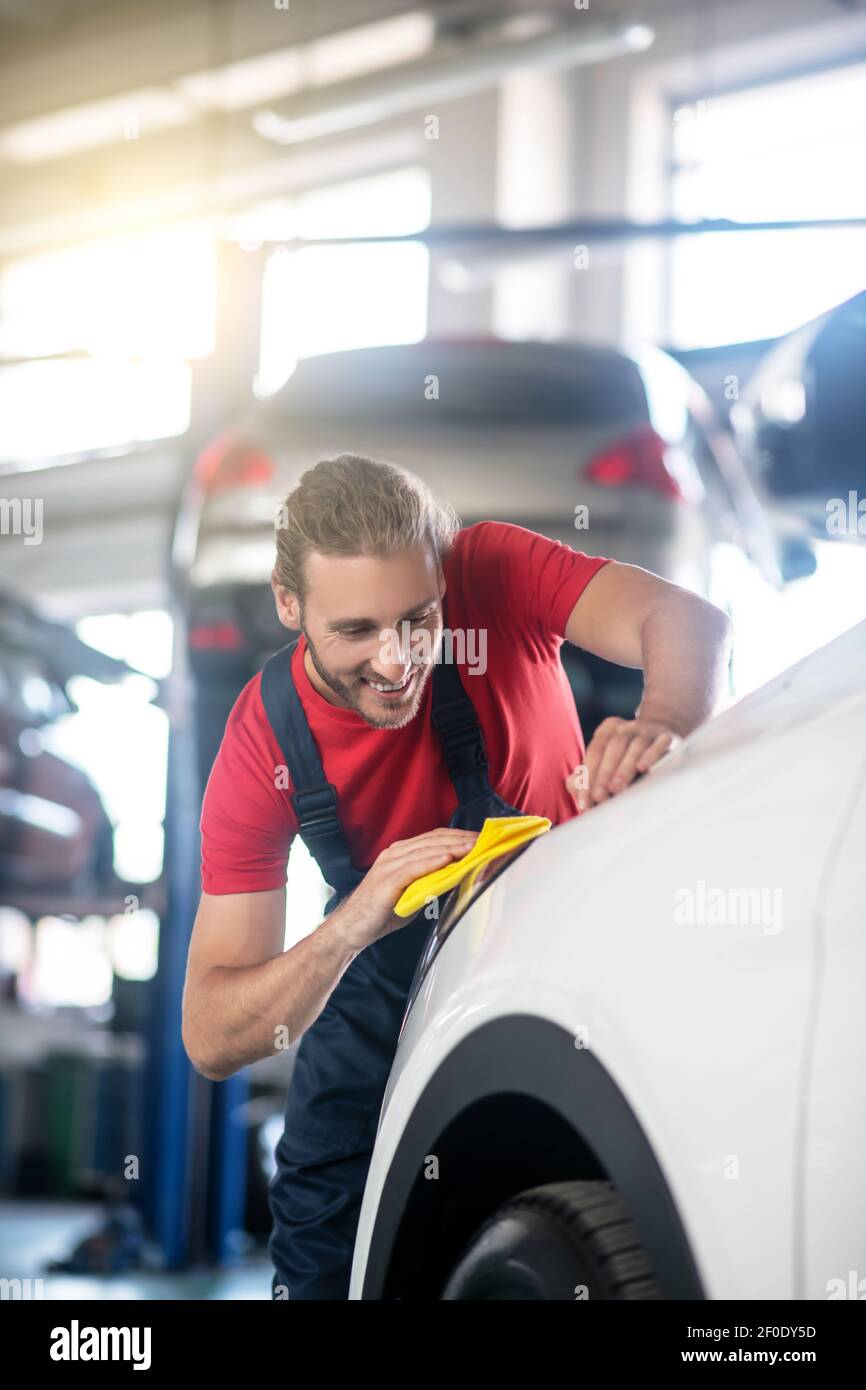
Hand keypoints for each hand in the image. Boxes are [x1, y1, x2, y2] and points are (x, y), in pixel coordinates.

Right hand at [336, 827, 478, 948]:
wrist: (351, 928)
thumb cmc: (381, 911)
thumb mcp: (411, 892)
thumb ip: (430, 881)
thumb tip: (457, 876)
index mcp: (400, 853)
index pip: (434, 838)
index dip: (458, 836)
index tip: (480, 839)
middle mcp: (394, 855)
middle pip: (433, 840)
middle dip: (461, 839)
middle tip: (483, 841)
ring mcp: (389, 866)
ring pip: (425, 851)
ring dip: (452, 848)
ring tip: (472, 848)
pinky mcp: (386, 882)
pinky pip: (412, 868)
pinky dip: (431, 862)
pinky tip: (447, 859)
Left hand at [566, 716, 680, 812]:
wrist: (664, 737)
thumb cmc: (628, 757)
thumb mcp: (608, 760)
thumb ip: (589, 774)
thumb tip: (573, 786)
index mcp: (608, 730)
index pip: (594, 752)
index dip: (587, 777)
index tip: (584, 801)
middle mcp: (626, 727)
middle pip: (612, 749)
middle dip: (604, 775)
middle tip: (599, 797)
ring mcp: (647, 730)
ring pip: (634, 747)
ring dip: (624, 769)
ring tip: (616, 789)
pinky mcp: (666, 736)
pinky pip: (658, 745)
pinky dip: (650, 756)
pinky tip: (643, 769)